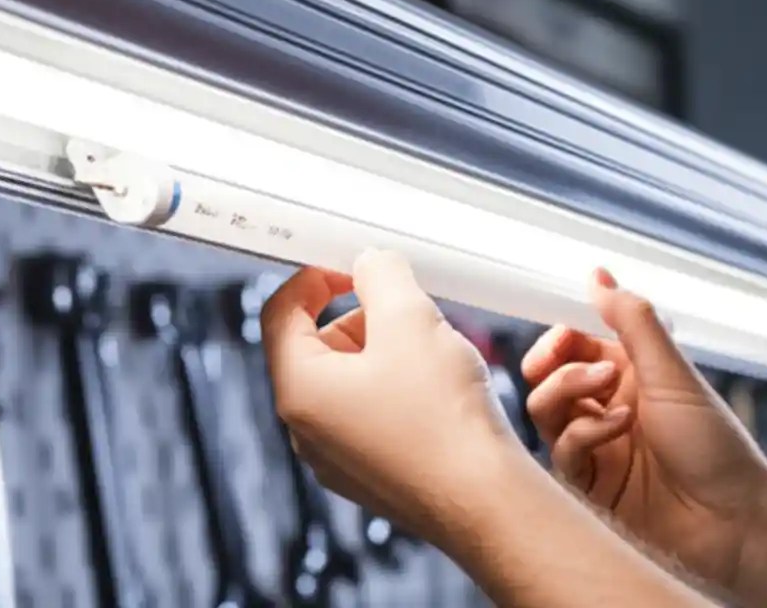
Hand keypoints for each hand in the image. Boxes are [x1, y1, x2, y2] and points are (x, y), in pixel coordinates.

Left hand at [261, 249, 520, 542]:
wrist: (486, 502)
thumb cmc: (444, 422)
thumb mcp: (410, 319)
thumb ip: (380, 275)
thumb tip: (369, 264)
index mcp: (298, 389)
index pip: (280, 313)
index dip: (315, 279)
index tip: (350, 268)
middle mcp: (305, 429)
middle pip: (315, 346)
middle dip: (358, 318)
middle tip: (404, 311)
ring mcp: (335, 457)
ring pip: (346, 380)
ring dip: (381, 353)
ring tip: (429, 354)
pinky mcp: (369, 475)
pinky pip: (368, 415)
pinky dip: (395, 390)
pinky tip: (436, 391)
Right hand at [523, 267, 766, 588]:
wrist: (730, 520)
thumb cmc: (714, 446)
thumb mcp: (671, 371)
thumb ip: (632, 320)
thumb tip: (598, 275)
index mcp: (628, 376)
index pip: (572, 345)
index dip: (559, 339)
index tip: (561, 337)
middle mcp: (606, 408)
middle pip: (548, 376)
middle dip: (553, 366)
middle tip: (568, 366)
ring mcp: (594, 446)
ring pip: (545, 410)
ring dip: (569, 393)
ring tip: (607, 395)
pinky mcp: (585, 482)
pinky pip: (559, 449)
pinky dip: (585, 434)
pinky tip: (619, 431)